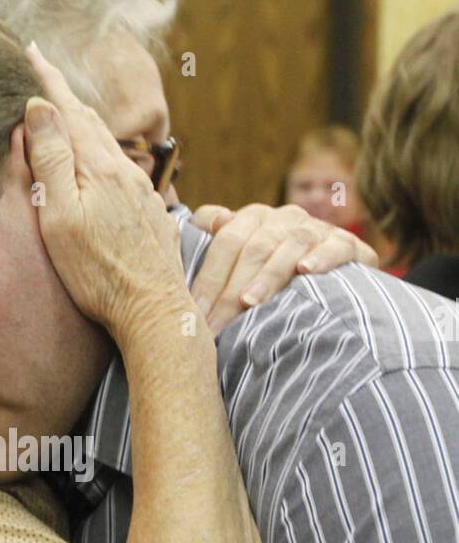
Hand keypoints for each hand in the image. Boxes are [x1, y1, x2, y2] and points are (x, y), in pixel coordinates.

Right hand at [22, 42, 186, 338]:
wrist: (152, 311)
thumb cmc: (99, 274)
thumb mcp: (61, 217)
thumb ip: (52, 160)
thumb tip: (41, 106)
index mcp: (99, 167)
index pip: (67, 111)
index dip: (47, 80)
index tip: (30, 50)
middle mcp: (125, 172)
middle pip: (90, 124)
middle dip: (64, 97)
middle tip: (43, 72)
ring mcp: (141, 193)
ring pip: (108, 147)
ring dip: (84, 125)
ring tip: (65, 113)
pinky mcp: (150, 214)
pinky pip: (121, 171)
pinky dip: (102, 155)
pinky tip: (99, 166)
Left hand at [190, 203, 378, 334]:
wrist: (332, 278)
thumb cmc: (273, 272)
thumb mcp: (241, 258)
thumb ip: (220, 242)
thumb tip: (213, 221)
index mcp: (254, 218)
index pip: (227, 241)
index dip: (208, 276)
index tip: (194, 311)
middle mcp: (284, 218)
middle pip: (254, 248)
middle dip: (231, 290)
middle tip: (216, 324)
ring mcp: (316, 229)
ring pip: (290, 247)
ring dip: (269, 275)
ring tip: (250, 303)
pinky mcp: (347, 243)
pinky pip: (335, 246)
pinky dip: (321, 257)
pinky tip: (306, 271)